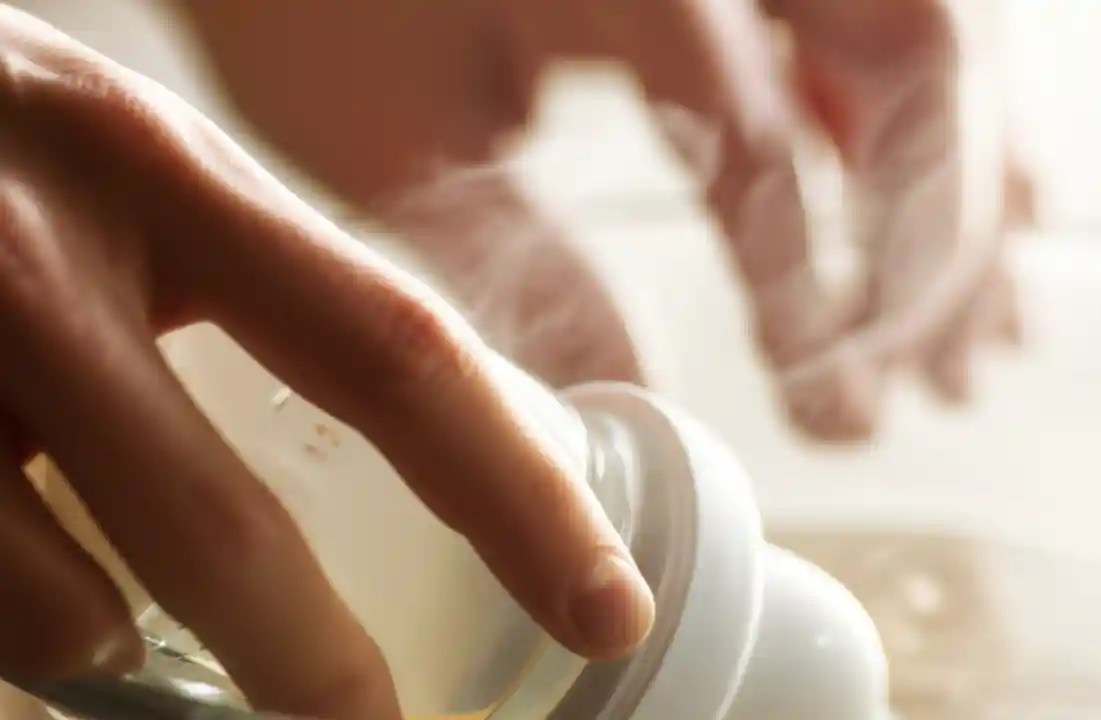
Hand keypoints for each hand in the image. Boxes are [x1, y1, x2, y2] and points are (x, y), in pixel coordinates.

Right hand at [0, 8, 651, 719]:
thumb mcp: (126, 171)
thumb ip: (246, 292)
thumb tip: (412, 448)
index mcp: (163, 172)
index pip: (396, 352)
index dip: (519, 498)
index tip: (609, 607)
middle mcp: (33, 258)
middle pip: (222, 531)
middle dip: (311, 666)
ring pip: (54, 609)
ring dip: (102, 639)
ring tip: (108, 602)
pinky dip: (17, 623)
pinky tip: (20, 562)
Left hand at [175, 0, 1030, 439]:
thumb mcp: (387, 136)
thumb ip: (522, 267)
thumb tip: (637, 396)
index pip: (755, 138)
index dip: (810, 285)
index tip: (837, 407)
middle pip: (916, 60)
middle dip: (940, 247)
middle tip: (928, 389)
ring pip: (932, 46)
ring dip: (969, 202)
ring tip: (973, 350)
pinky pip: (879, 41)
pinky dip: (928, 146)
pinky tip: (940, 238)